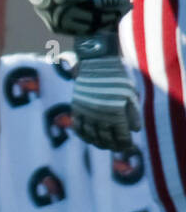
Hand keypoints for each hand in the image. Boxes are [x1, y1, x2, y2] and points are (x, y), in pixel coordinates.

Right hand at [71, 32, 140, 150]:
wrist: (96, 63)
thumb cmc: (117, 77)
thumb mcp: (130, 94)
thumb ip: (134, 113)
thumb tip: (135, 130)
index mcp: (116, 113)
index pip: (121, 136)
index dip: (125, 144)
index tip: (128, 147)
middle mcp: (100, 116)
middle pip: (106, 139)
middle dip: (113, 146)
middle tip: (117, 148)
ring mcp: (87, 113)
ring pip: (91, 136)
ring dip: (98, 143)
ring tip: (104, 145)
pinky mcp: (77, 108)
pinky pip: (78, 127)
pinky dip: (83, 135)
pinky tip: (88, 138)